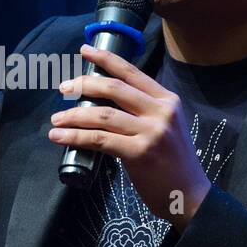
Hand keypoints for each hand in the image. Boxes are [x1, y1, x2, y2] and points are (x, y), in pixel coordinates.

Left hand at [48, 44, 210, 232]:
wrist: (189, 195)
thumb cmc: (173, 163)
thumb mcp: (166, 127)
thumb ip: (144, 111)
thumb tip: (105, 102)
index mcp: (167, 100)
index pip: (132, 73)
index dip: (106, 59)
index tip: (85, 51)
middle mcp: (161, 112)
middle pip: (114, 89)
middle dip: (84, 85)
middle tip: (64, 88)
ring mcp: (151, 132)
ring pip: (103, 115)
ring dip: (74, 115)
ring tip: (56, 119)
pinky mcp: (140, 153)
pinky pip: (100, 140)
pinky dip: (75, 137)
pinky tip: (60, 137)